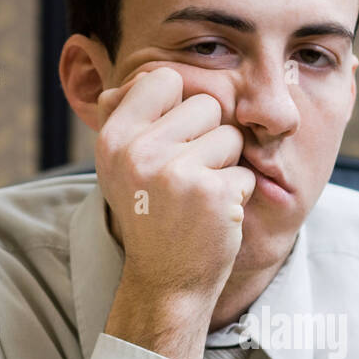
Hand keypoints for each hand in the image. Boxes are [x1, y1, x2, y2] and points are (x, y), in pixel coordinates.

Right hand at [95, 67, 255, 308]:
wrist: (166, 282)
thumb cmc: (151, 216)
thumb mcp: (122, 168)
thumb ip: (128, 119)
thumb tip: (136, 77)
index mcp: (113, 139)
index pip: (162, 78)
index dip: (180, 103)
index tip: (174, 137)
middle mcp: (139, 152)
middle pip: (205, 104)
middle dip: (208, 137)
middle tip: (186, 179)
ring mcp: (175, 172)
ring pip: (230, 135)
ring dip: (226, 165)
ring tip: (199, 196)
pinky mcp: (212, 193)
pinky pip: (245, 170)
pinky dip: (238, 193)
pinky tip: (213, 215)